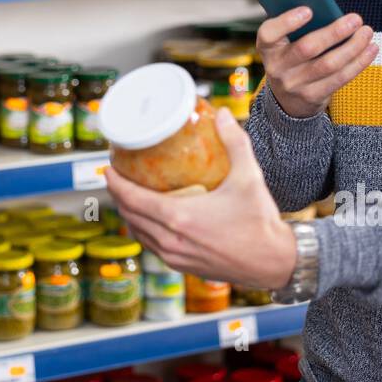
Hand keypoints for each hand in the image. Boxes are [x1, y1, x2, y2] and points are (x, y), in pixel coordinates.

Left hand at [105, 108, 297, 288]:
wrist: (274, 263)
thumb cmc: (260, 221)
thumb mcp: (249, 176)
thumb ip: (235, 141)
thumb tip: (222, 114)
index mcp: (179, 218)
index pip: (131, 199)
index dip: (115, 183)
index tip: (107, 167)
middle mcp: (170, 240)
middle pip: (129, 215)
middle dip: (119, 195)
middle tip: (118, 175)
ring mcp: (175, 257)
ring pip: (139, 233)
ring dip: (129, 214)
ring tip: (130, 194)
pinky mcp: (182, 267)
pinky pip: (152, 246)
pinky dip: (144, 230)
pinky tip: (150, 218)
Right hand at [256, 7, 377, 118]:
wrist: (287, 100)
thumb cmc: (292, 58)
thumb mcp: (286, 43)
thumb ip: (300, 27)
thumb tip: (331, 11)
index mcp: (267, 47)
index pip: (268, 34)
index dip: (287, 22)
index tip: (308, 10)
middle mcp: (277, 67)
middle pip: (307, 48)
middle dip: (334, 32)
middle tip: (355, 19)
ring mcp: (294, 85)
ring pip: (328, 64)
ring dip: (352, 46)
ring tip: (367, 32)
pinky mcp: (313, 96)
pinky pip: (340, 78)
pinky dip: (359, 62)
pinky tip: (371, 49)